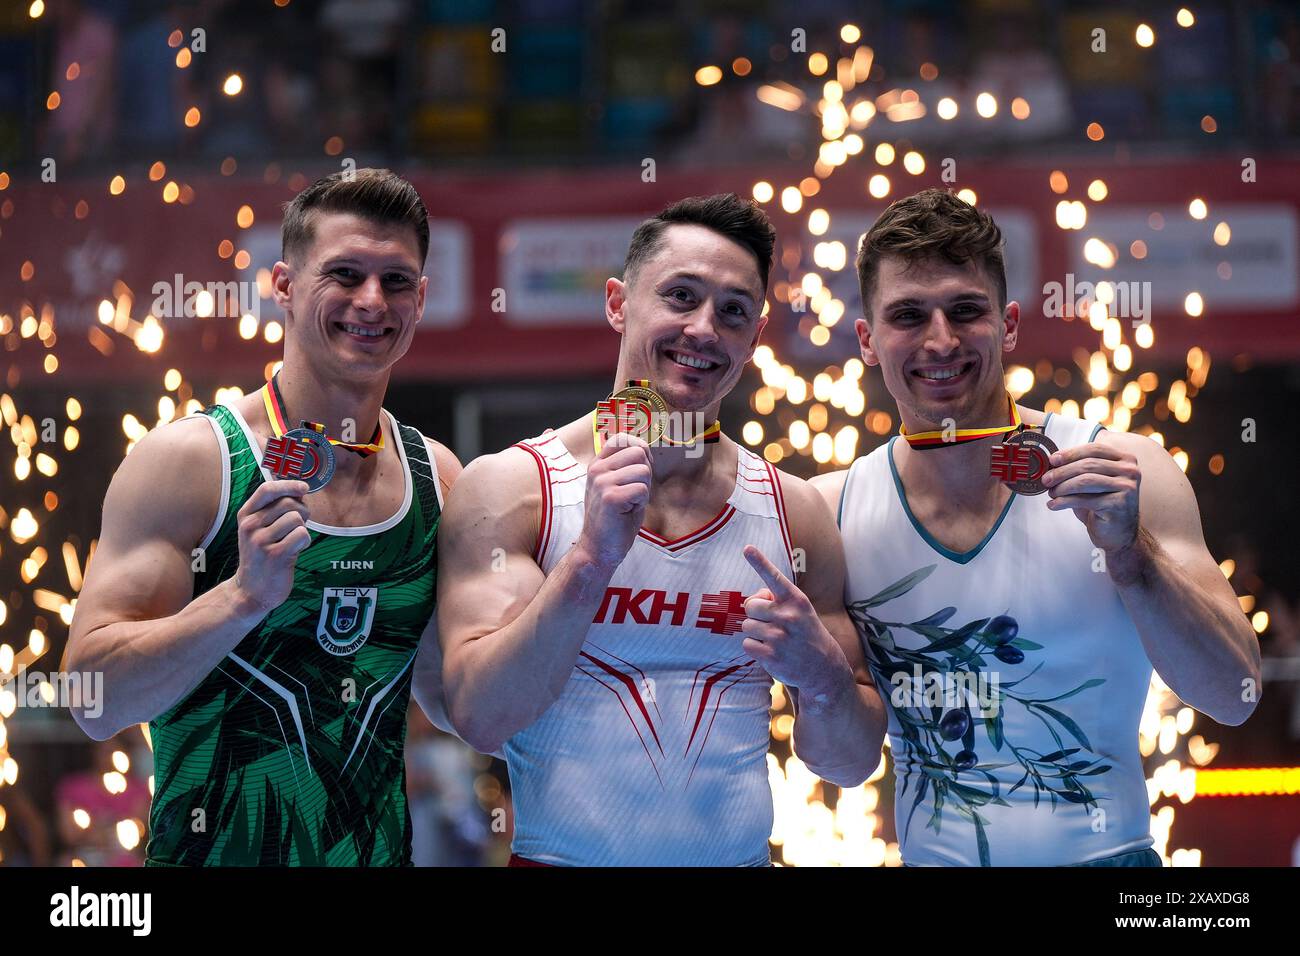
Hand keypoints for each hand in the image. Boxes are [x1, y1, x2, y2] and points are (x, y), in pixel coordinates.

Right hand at [232, 479, 311, 612]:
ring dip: (302, 529)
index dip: (288, 485)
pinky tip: (295, 551)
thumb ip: (274, 509)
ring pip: (297, 519)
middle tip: (298, 527)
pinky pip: (302, 535)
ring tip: (292, 542)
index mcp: (245, 516)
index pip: (267, 489)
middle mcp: (250, 526)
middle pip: (288, 503)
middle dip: (302, 512)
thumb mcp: (258, 529)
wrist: (250, 592)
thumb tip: (300, 489)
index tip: (304, 488)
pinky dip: (305, 542)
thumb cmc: (261, 556)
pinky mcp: (275, 555)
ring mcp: (261, 541)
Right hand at [575, 432, 651, 569]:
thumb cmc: (615, 518)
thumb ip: (627, 465)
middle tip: (633, 494)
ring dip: (643, 490)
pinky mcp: (610, 497)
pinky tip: (627, 512)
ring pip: (643, 471)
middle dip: (645, 473)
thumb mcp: (619, 485)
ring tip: (629, 504)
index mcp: (598, 464)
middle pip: (638, 452)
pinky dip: (641, 503)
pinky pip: (642, 489)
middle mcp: (597, 469)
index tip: (641, 470)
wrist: (598, 549)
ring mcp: (601, 482)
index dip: (640, 451)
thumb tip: (645, 449)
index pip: (623, 438)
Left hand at [740, 545, 850, 706]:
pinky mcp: (771, 656)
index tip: (746, 548)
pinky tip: (771, 652)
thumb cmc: (805, 633)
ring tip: (774, 639)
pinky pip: (746, 644)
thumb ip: (777, 600)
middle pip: (750, 606)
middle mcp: (788, 616)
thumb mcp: (800, 611)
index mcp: (796, 600)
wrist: (823, 669)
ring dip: (755, 633)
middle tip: (772, 624)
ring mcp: (779, 637)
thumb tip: (753, 602)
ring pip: (746, 626)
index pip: (774, 578)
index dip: (759, 562)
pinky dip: (754, 648)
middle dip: (756, 615)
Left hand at [1041, 442, 1140, 553]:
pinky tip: (1054, 505)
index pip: (1094, 449)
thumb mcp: (1093, 482)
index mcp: (1125, 459)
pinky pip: (1084, 499)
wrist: (1118, 534)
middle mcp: (1130, 471)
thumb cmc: (1103, 506)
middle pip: (1088, 465)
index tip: (1053, 460)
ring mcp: (1127, 487)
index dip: (1071, 453)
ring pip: (1085, 481)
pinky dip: (1064, 501)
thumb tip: (1052, 462)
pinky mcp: (1119, 504)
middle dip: (1062, 472)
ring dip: (1062, 487)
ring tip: (1051, 493)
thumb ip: (1079, 469)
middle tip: (1046, 480)